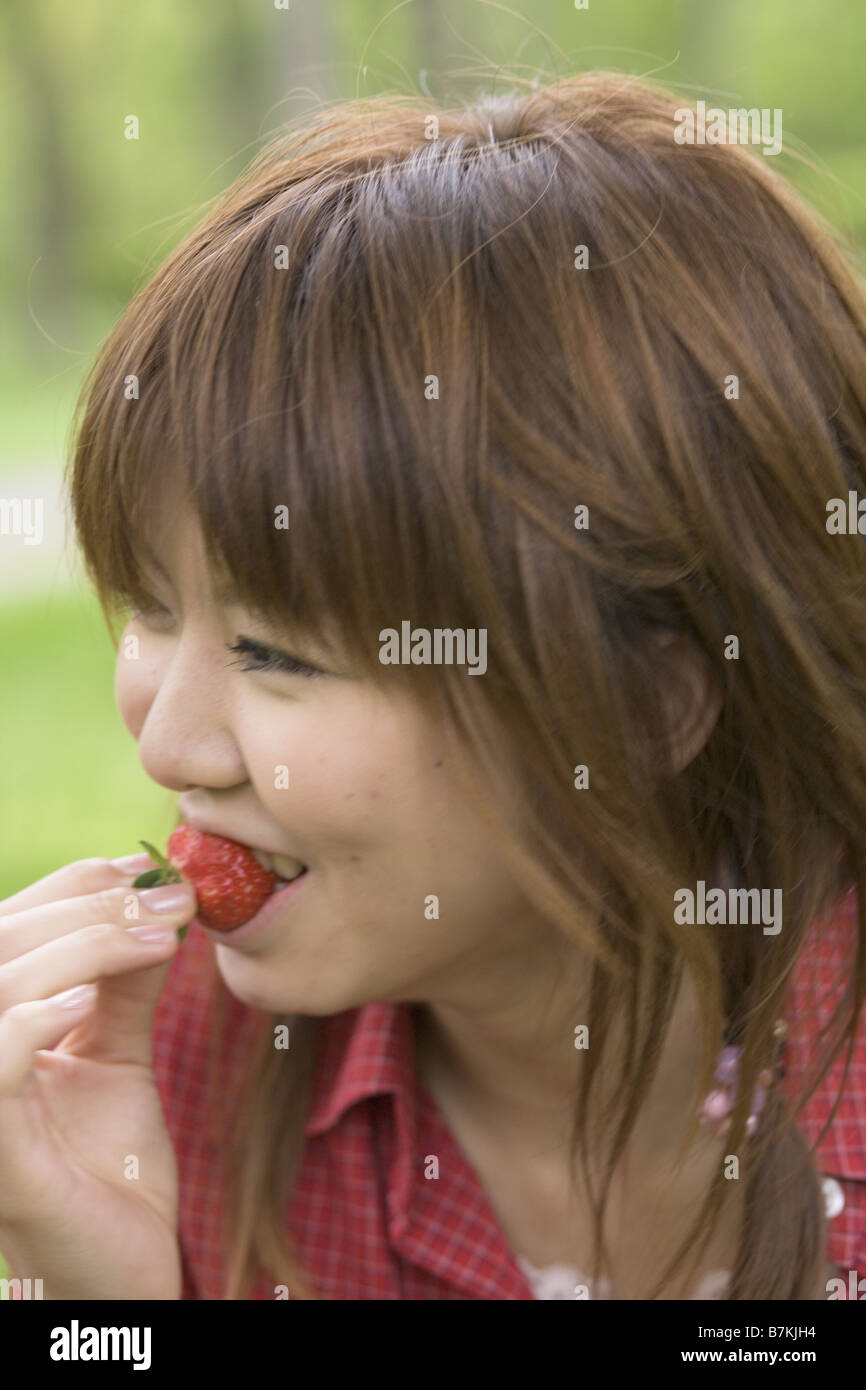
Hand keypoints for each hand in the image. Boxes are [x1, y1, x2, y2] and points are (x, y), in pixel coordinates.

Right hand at [0, 856, 195, 1299]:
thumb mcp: (121, 1060)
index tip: (149, 867)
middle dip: (85, 905)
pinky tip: (83, 1006)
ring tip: (157, 937)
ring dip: (80, 948)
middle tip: (165, 896)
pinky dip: (30, 1023)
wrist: (124, 1276)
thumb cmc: (113, 1174)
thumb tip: (160, 904)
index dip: (70, 886)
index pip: (9, 932)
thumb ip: (126, 990)